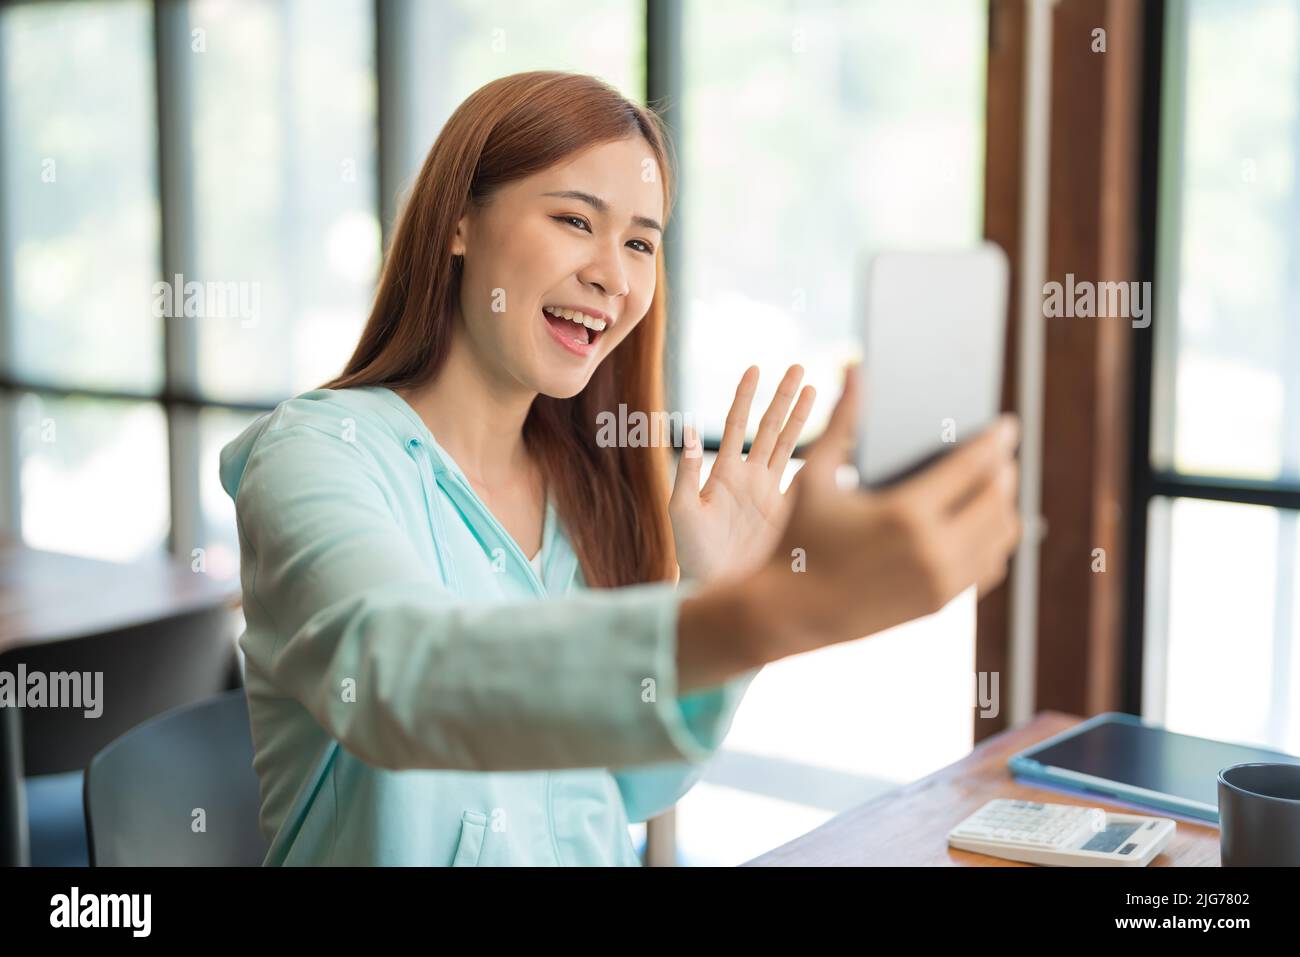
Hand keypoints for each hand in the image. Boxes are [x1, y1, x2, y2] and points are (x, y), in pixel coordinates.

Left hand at [669, 365, 815, 584]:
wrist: (717, 592)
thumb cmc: (693, 554)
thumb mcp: (683, 511)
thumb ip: (687, 473)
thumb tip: (686, 430)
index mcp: (725, 474)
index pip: (735, 425)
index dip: (745, 397)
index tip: (755, 369)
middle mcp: (751, 478)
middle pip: (770, 427)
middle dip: (783, 397)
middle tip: (797, 367)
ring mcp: (773, 494)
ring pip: (791, 446)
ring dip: (802, 418)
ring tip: (814, 388)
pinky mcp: (790, 513)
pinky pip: (808, 480)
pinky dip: (822, 459)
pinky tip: (836, 438)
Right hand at [750, 364, 1022, 659]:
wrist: (790, 611)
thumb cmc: (797, 538)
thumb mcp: (814, 476)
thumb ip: (842, 421)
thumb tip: (853, 367)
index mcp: (906, 513)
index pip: (973, 466)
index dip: (995, 440)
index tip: (1006, 424)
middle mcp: (932, 550)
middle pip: (996, 498)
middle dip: (1004, 470)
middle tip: (1000, 454)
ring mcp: (940, 581)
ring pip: (1000, 535)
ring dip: (1004, 506)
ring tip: (995, 486)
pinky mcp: (939, 603)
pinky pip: (988, 566)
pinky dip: (993, 541)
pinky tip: (981, 523)